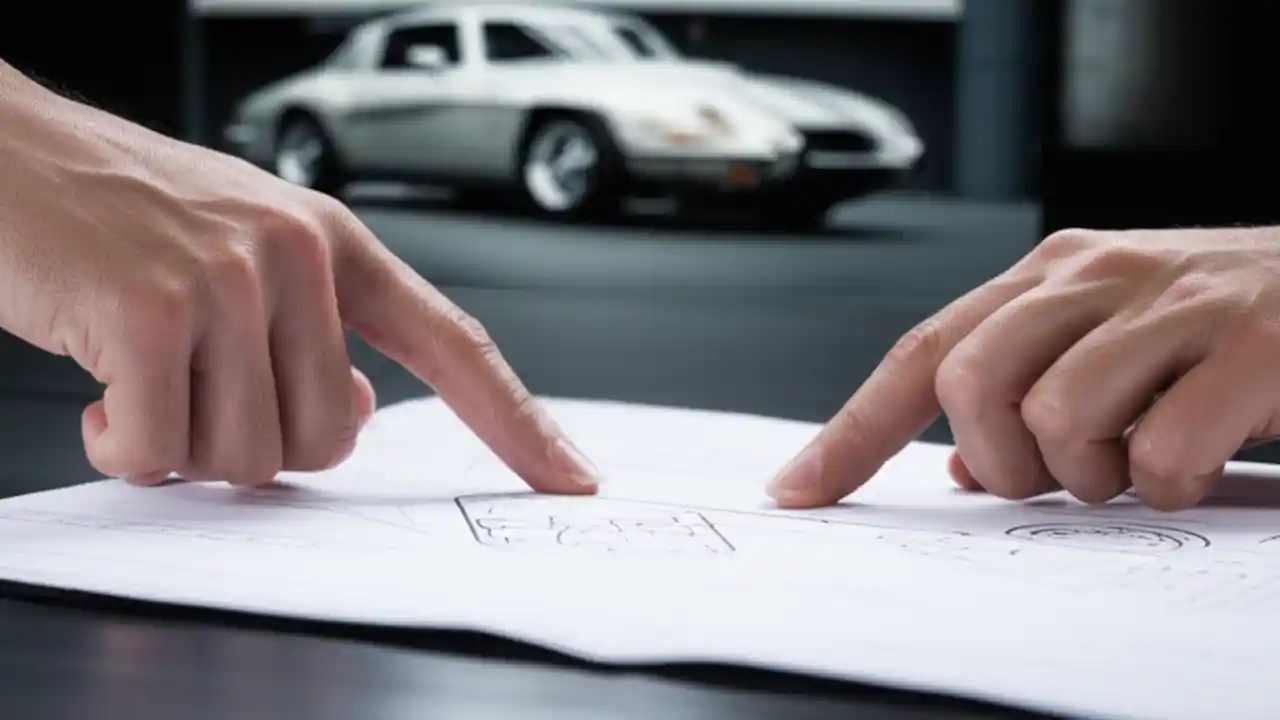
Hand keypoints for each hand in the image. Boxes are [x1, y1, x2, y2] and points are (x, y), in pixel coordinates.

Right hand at [0, 62, 598, 491]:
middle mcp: (297, 256)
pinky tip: (103, 392)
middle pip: (332, 439)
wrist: (4, 154)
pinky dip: (125, 448)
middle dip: (258, 446)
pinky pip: (163, 453)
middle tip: (198, 394)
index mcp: (333, 242)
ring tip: (144, 376)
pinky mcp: (151, 312)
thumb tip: (359, 413)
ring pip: (249, 456)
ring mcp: (227, 280)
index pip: (455, 344)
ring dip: (185, 445)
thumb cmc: (122, 214)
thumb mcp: (244, 251)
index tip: (571, 474)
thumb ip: (314, 332)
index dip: (519, 421)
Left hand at [767, 226, 1279, 510]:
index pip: (923, 352)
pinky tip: (1200, 460)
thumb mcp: (1112, 346)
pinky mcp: (1252, 346)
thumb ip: (1029, 393)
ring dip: (1091, 474)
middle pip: (970, 382)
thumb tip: (957, 470)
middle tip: (1058, 470)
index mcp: (1050, 274)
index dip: (853, 428)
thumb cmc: (1221, 326)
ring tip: (1140, 459)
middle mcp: (1096, 274)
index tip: (798, 489)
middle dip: (1001, 456)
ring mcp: (1173, 303)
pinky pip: (1160, 452)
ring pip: (1057, 418)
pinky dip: (1168, 485)